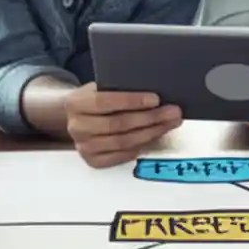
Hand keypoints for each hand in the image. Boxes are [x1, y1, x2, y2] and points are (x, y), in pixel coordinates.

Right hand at [64, 83, 181, 167]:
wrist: (77, 117)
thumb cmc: (93, 99)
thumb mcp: (100, 87)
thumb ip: (118, 88)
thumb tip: (151, 92)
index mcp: (76, 104)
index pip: (105, 102)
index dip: (132, 101)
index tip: (155, 99)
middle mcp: (77, 127)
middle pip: (118, 125)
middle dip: (150, 118)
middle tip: (171, 112)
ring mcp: (84, 146)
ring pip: (124, 142)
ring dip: (151, 133)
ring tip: (169, 124)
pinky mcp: (93, 160)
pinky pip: (122, 156)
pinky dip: (141, 147)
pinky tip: (154, 137)